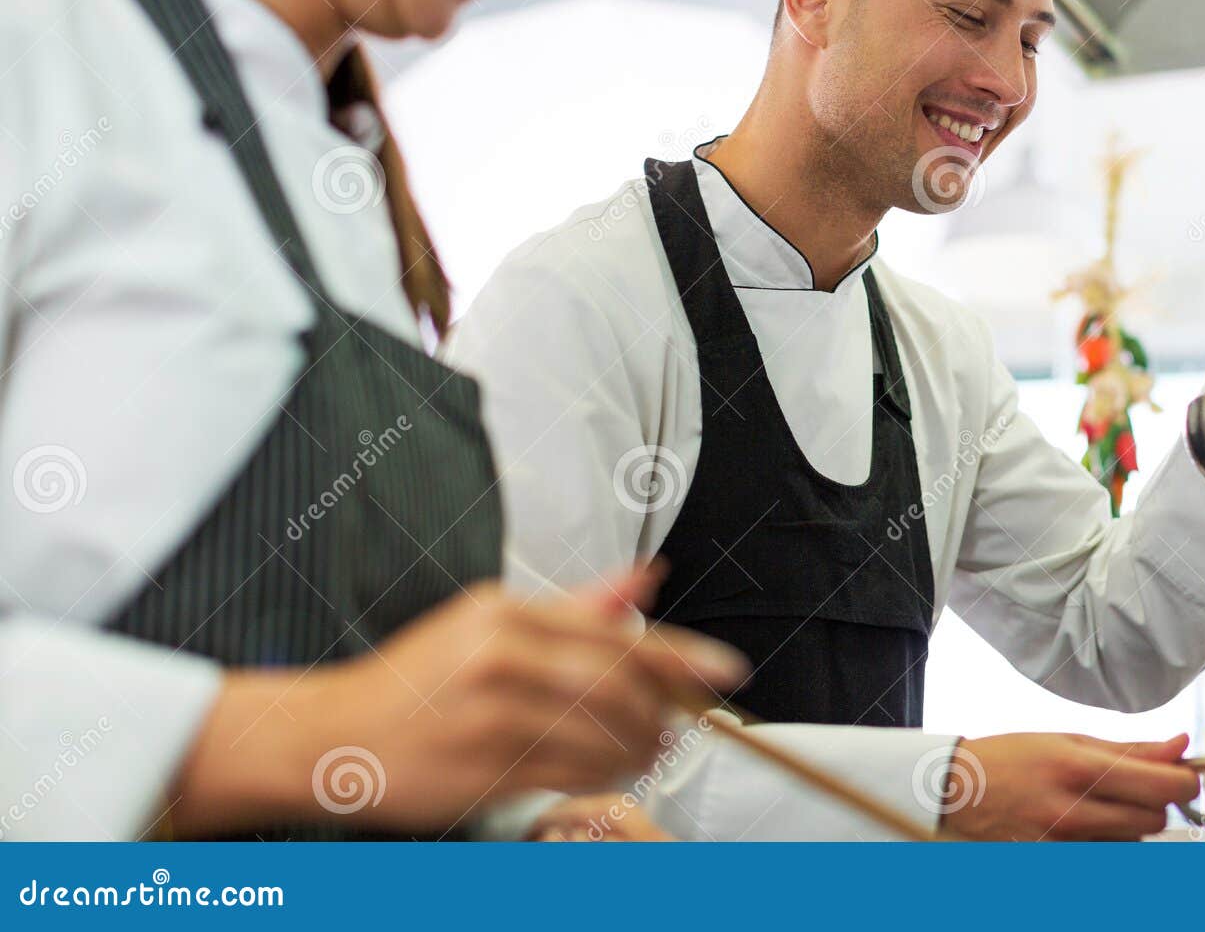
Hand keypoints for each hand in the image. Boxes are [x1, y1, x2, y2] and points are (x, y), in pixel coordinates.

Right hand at [168, 573, 746, 835]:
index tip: (723, 669)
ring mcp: (489, 713)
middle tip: (679, 726)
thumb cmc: (417, 682)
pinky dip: (604, 775)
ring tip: (647, 752)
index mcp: (505, 612)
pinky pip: (570, 772)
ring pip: (601, 732)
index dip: (681, 655)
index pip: (616, 631)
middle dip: (663, 709)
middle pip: (619, 682)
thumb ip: (574, 607)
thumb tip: (645, 580)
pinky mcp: (483, 767)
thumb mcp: (487, 625)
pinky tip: (609, 772)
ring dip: (640, 748)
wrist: (328, 735)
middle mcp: (498, 654)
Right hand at [939, 732, 1197, 840]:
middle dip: (1154, 803)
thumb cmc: (1012, 758)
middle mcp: (1075, 811)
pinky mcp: (1059, 863)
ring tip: (1099, 804)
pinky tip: (1086, 825)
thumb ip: (1129, 749)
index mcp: (1079, 769)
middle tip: (1133, 786)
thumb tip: (1179, 746)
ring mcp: (1066, 844)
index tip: (1181, 774)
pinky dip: (1108, 842)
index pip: (1164, 787)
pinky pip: (1107, 856)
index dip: (1185, 781)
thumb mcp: (1069, 741)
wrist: (959, 790)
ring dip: (1130, 824)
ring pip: (1134, 841)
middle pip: (1155, 820)